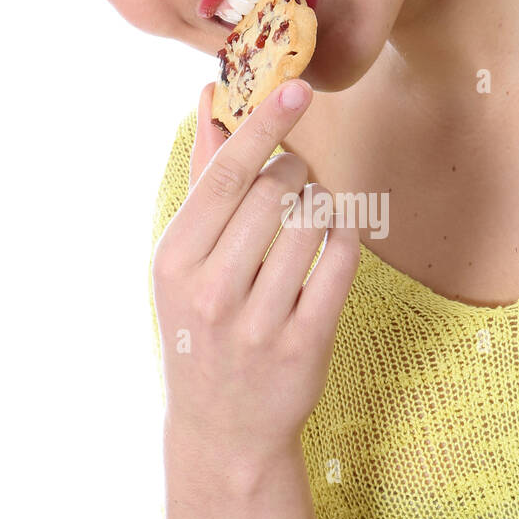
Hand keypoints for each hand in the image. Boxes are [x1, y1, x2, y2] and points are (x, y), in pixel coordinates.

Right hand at [152, 78, 358, 454]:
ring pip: (314, 221)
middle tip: (294, 182)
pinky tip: (332, 240)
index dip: (264, 125)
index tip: (297, 88)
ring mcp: (259, 322)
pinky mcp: (305, 343)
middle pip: (275, 191)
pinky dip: (345, 235)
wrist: (223, 429)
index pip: (225, 175)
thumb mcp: (183, 263)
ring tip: (310, 217)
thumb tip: (210, 99)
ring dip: (322, 203)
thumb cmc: (202, 328)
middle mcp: (211, 292)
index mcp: (173, 262)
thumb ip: (200, 181)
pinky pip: (342, 259)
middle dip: (295, 172)